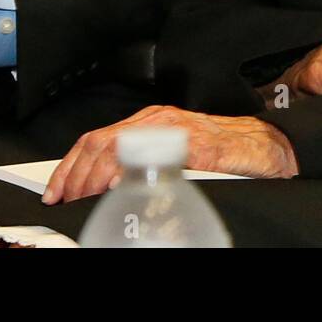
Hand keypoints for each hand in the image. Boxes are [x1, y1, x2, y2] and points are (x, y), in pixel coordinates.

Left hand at [41, 104, 297, 203]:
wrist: (265, 147)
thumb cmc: (222, 155)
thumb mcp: (172, 157)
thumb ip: (142, 167)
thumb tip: (104, 192)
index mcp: (148, 124)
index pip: (96, 140)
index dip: (71, 166)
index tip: (56, 191)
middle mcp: (158, 121)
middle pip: (102, 142)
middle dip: (78, 174)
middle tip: (68, 200)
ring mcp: (177, 131)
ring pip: (123, 145)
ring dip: (98, 173)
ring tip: (86, 196)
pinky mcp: (199, 146)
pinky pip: (161, 155)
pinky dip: (138, 169)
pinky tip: (123, 185)